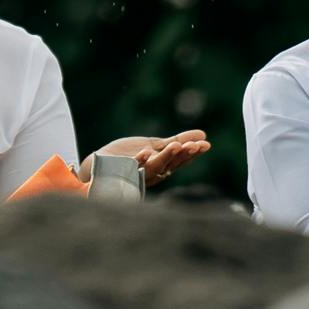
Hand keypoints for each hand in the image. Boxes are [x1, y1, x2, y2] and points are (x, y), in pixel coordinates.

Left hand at [98, 131, 213, 190]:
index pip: (181, 160)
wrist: (102, 166)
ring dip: (166, 157)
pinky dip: (140, 160)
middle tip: (194, 145)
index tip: (205, 144)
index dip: (193, 153)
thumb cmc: (130, 156)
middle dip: (183, 155)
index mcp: (163, 166)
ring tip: (175, 146)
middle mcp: (153, 173)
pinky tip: (147, 151)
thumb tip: (203, 135)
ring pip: (155, 167)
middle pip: (171, 164)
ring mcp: (139, 173)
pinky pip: (133, 167)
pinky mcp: (123, 171)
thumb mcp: (156, 146)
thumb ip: (177, 142)